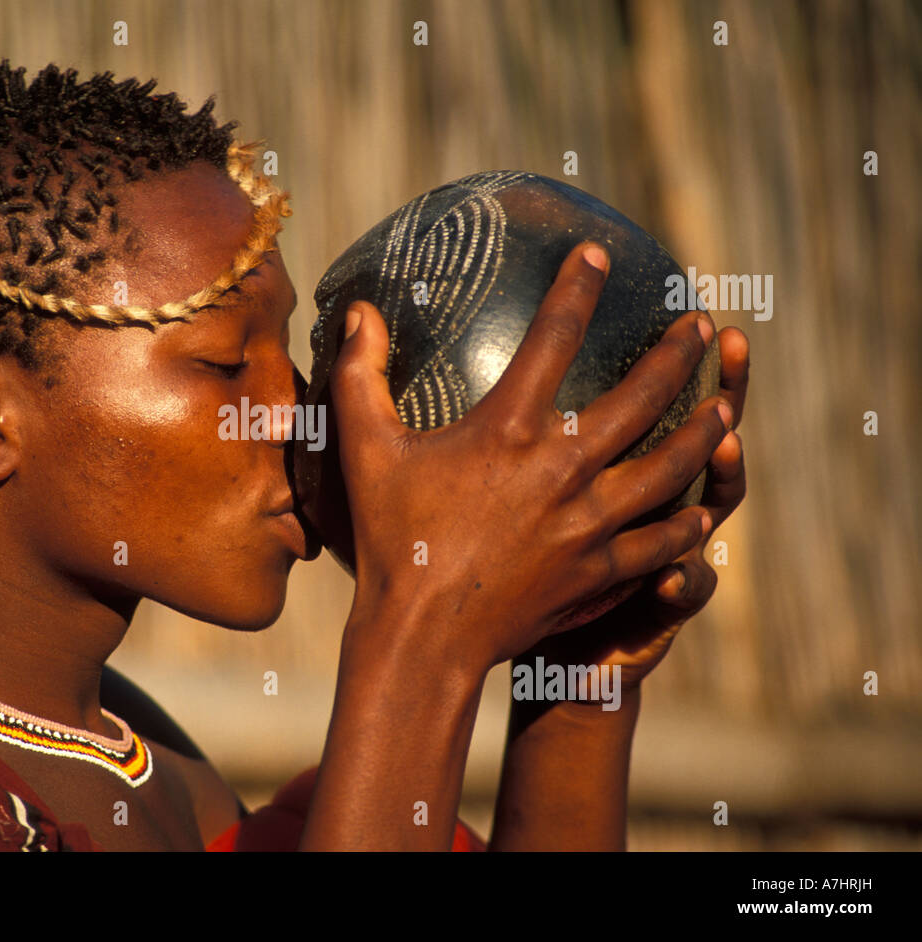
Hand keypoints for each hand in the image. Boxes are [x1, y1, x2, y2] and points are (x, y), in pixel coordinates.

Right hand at [331, 242, 732, 682]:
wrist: (424, 636)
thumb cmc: (392, 539)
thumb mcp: (364, 450)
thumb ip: (360, 375)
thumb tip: (358, 312)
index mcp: (508, 430)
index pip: (554, 338)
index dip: (577, 288)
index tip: (597, 255)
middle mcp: (563, 468)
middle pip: (641, 398)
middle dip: (677, 354)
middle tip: (700, 324)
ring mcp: (590, 523)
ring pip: (669, 466)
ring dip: (702, 430)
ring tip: (725, 406)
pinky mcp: (601, 571)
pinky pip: (661, 540)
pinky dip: (686, 521)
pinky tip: (703, 509)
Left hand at [516, 325, 748, 693]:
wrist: (538, 646)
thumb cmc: (514, 561)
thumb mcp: (520, 492)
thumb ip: (509, 432)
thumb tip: (431, 363)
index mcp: (621, 466)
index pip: (655, 400)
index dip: (674, 353)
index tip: (680, 303)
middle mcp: (654, 501)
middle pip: (703, 434)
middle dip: (722, 387)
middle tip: (728, 340)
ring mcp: (663, 551)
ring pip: (708, 505)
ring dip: (719, 473)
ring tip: (724, 442)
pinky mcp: (656, 608)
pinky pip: (680, 591)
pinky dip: (683, 583)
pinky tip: (672, 578)